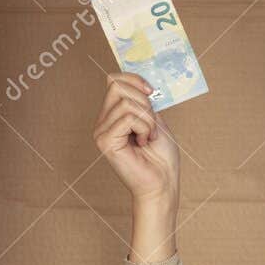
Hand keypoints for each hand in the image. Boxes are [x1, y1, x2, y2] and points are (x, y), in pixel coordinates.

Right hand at [94, 72, 178, 208]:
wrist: (163, 184)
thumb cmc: (162, 158)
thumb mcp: (155, 121)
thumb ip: (142, 102)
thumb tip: (137, 81)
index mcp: (113, 115)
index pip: (114, 80)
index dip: (134, 80)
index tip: (151, 92)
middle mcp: (103, 121)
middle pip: (117, 86)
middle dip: (144, 102)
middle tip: (151, 125)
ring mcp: (101, 131)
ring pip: (126, 103)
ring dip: (147, 119)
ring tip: (148, 137)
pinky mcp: (105, 140)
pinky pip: (128, 118)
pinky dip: (144, 128)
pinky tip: (143, 143)